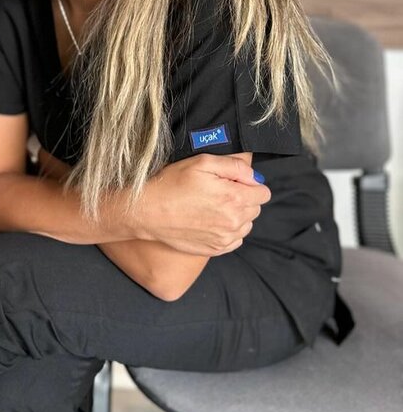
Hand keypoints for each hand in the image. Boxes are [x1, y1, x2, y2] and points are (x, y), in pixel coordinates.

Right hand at [129, 153, 269, 255]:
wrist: (148, 211)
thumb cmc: (172, 183)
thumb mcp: (202, 162)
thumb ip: (235, 166)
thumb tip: (254, 177)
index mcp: (234, 198)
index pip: (263, 193)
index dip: (250, 184)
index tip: (234, 181)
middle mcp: (234, 221)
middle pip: (256, 209)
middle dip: (244, 198)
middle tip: (220, 191)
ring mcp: (225, 238)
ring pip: (247, 225)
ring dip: (237, 215)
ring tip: (213, 206)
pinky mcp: (215, 249)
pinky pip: (235, 240)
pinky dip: (228, 230)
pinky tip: (210, 221)